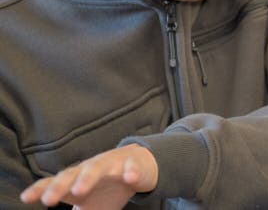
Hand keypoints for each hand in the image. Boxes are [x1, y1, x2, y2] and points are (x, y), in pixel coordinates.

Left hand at [20, 144, 157, 209]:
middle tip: (49, 199)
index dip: (40, 189)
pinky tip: (129, 178)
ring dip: (87, 178)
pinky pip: (130, 166)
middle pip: (72, 174)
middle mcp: (89, 169)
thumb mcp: (90, 207)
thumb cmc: (108, 189)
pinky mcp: (132, 163)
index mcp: (76, 180)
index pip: (55, 183)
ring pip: (96, 168)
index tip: (26, 198)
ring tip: (78, 191)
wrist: (138, 167)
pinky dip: (130, 171)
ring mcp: (111, 164)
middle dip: (59, 186)